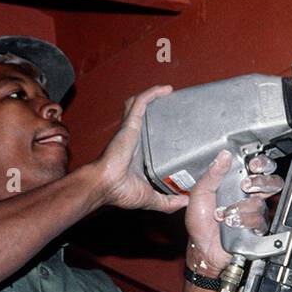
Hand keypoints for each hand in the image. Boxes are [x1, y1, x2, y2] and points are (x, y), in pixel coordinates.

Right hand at [89, 85, 189, 213]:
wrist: (105, 185)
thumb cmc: (120, 191)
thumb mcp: (151, 198)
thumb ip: (168, 201)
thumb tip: (186, 202)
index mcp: (139, 154)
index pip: (150, 136)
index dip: (162, 129)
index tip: (179, 127)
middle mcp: (135, 139)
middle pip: (146, 117)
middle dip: (158, 108)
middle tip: (177, 105)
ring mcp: (131, 129)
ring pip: (142, 105)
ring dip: (154, 96)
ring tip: (171, 93)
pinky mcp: (130, 124)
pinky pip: (141, 102)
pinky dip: (153, 93)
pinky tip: (167, 89)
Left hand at [185, 151, 284, 274]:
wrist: (202, 247)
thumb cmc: (200, 222)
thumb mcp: (200, 193)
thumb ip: (213, 174)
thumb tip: (224, 155)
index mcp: (237, 183)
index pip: (259, 168)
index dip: (262, 163)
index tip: (253, 165)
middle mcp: (249, 196)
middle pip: (273, 183)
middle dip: (262, 182)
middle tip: (246, 186)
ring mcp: (254, 213)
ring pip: (261, 204)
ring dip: (240, 208)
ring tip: (224, 214)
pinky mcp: (256, 229)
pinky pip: (259, 222)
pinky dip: (243, 222)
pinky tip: (231, 224)